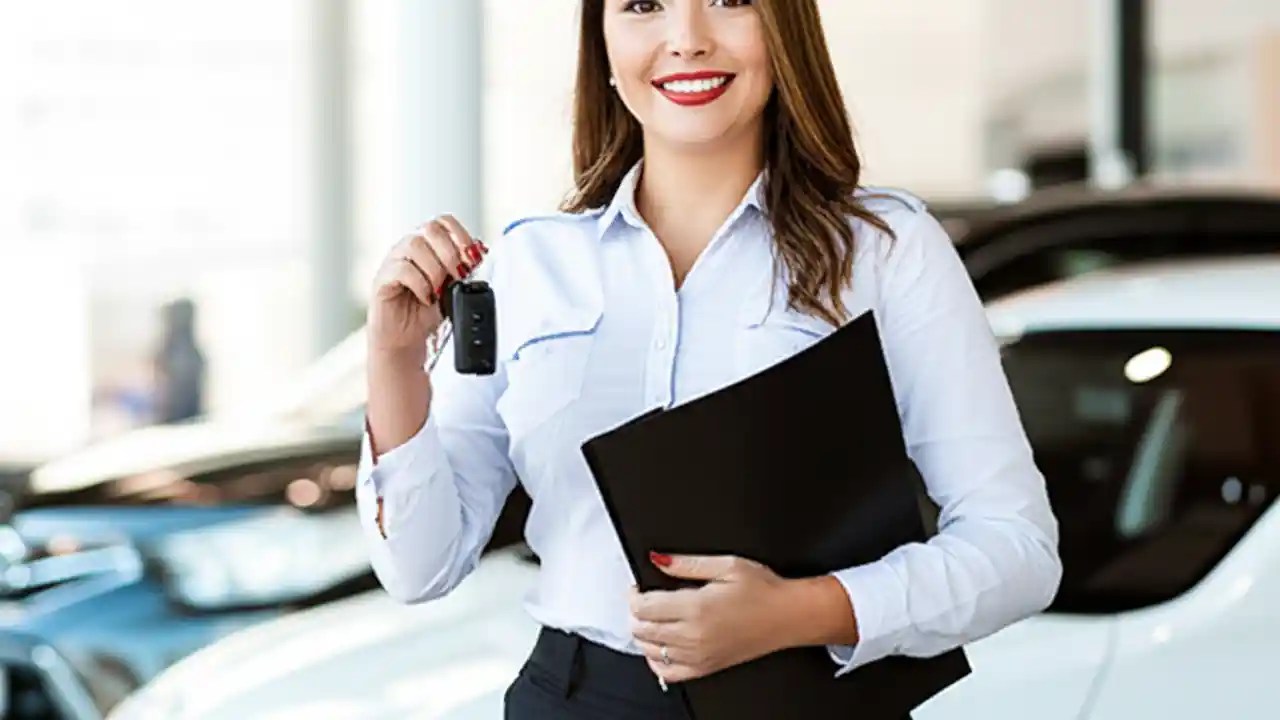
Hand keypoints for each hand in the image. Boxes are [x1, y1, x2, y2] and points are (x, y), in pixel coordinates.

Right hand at [368, 215, 486, 354]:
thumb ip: (465, 269)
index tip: (472, 259)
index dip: (461, 235)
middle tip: (456, 276)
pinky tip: (426, 297)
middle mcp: (409, 247)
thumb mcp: (455, 289)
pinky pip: (402, 268)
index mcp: (429, 245)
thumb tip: (481, 252)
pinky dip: (420, 283)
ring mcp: (394, 261)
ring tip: (439, 290)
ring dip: (435, 269)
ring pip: (415, 245)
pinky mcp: (382, 279)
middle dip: (450, 253)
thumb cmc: (427, 313)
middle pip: (430, 229)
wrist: (406, 340)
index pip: (444, 221)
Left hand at [628, 553, 795, 684]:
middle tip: (644, 599)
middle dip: (635, 612)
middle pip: (641, 629)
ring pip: (649, 651)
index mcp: (696, 608)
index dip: (634, 594)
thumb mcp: (726, 564)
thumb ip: (687, 563)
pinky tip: (660, 647)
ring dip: (643, 634)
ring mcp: (698, 655)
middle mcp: (693, 635)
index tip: (638, 586)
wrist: (788, 616)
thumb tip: (659, 559)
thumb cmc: (763, 590)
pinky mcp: (705, 668)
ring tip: (653, 618)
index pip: (643, 607)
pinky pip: (667, 673)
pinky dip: (655, 661)